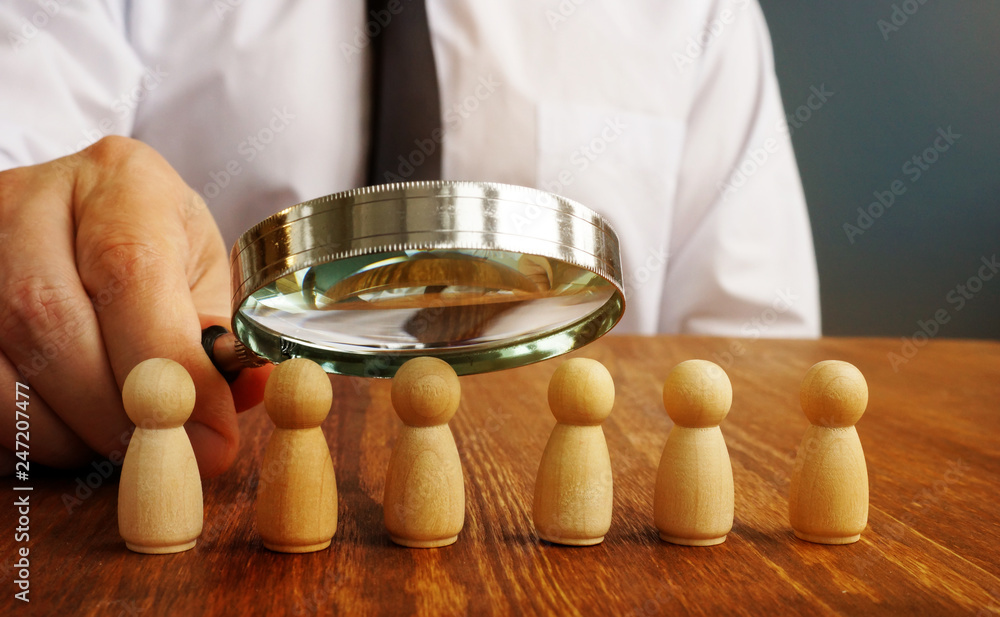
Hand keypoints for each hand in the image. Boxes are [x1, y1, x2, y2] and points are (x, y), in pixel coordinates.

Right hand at [0, 136, 269, 476]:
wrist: (84, 216)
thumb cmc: (156, 245)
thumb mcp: (202, 271)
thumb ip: (219, 334)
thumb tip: (240, 397)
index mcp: (123, 182)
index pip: (132, 272)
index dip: (169, 369)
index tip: (209, 435)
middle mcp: (32, 202)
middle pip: (50, 321)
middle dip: (115, 412)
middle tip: (159, 454)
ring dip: (65, 431)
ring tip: (115, 442)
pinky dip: (24, 431)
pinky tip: (67, 430)